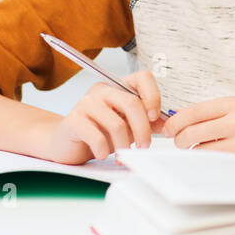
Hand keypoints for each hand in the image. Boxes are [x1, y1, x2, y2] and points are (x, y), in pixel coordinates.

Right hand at [38, 70, 168, 163]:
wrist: (67, 144)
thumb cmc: (100, 133)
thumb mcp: (127, 125)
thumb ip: (147, 122)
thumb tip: (168, 124)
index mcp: (118, 87)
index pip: (143, 77)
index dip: (153, 96)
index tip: (154, 117)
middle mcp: (102, 90)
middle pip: (132, 103)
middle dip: (143, 129)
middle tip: (145, 147)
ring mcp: (86, 103)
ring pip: (116, 124)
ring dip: (124, 146)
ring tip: (123, 156)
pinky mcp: (73, 120)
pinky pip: (97, 137)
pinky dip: (104, 150)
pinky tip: (103, 154)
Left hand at [160, 96, 234, 167]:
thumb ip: (215, 113)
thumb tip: (178, 120)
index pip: (192, 112)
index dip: (174, 122)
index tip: (168, 129)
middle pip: (190, 132)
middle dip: (179, 140)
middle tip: (180, 143)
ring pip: (200, 151)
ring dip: (194, 153)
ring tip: (200, 151)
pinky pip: (214, 164)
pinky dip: (208, 163)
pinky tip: (213, 161)